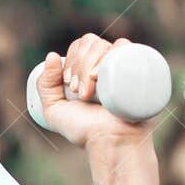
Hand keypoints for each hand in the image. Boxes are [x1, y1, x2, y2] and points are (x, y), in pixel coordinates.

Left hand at [30, 34, 152, 150]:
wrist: (111, 142)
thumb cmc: (85, 130)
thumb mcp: (54, 110)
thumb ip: (45, 86)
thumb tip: (52, 55)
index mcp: (91, 67)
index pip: (79, 46)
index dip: (71, 60)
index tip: (69, 85)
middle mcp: (108, 63)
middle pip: (90, 42)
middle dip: (78, 65)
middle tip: (78, 92)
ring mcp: (124, 65)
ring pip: (104, 44)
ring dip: (88, 64)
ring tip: (88, 93)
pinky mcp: (139, 68)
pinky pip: (125, 47)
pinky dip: (108, 56)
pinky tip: (99, 76)